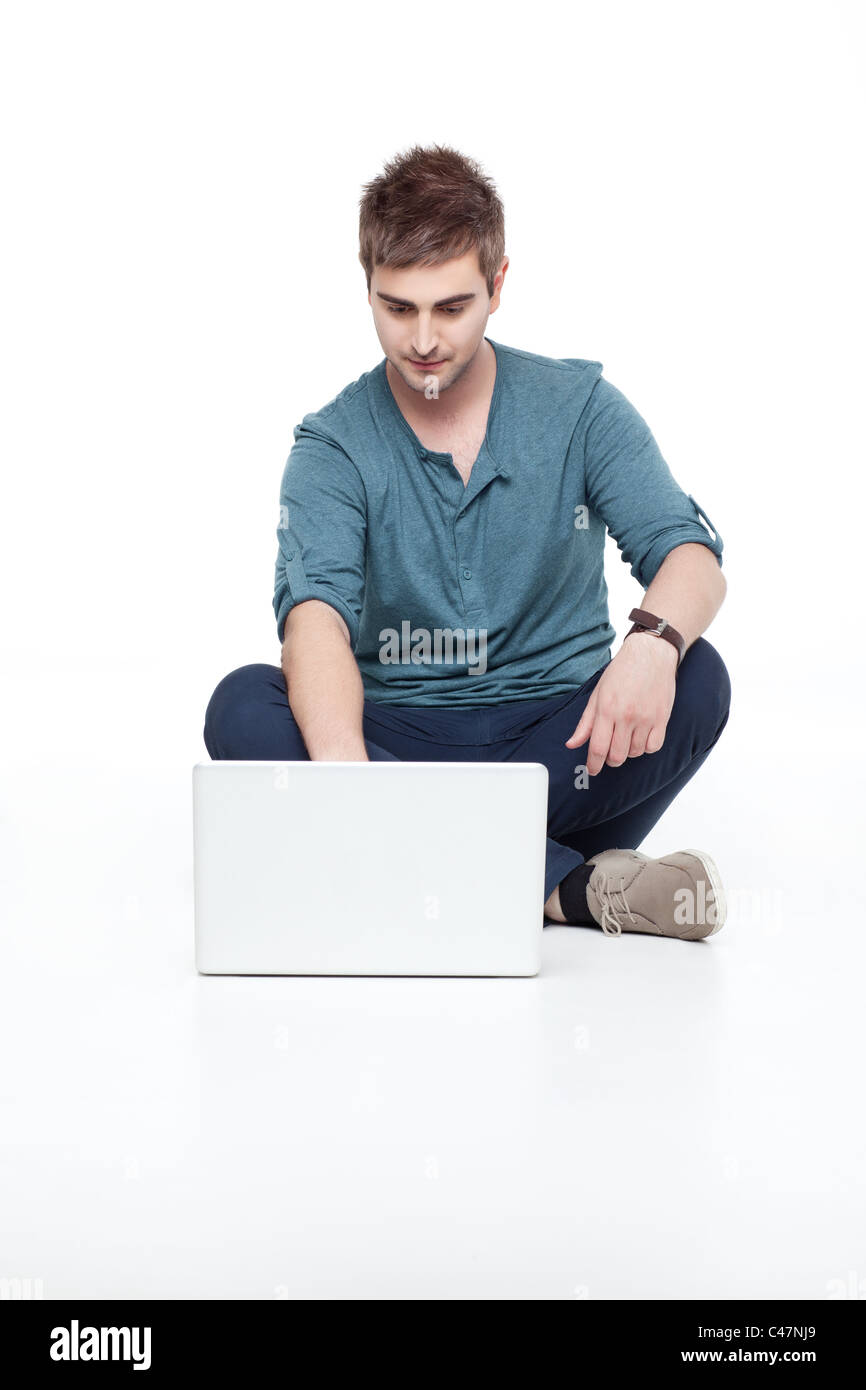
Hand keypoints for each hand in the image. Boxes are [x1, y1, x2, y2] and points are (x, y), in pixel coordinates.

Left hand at [565, 633, 677, 774]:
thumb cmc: (621, 672)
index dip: (593, 764)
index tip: (592, 769)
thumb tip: (571, 744)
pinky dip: (645, 748)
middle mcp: (626, 716)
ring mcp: (646, 718)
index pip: (598, 748)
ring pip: (635, 753)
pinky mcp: (662, 718)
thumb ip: (585, 722)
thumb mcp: (597, 694)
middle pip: (617, 756)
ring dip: (627, 752)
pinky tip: (640, 737)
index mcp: (607, 709)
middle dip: (609, 760)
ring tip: (625, 738)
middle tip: (608, 753)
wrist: (650, 654)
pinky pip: (653, 747)